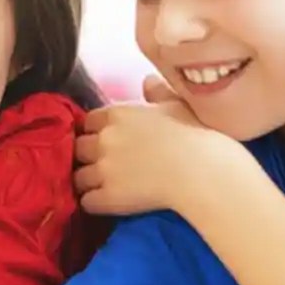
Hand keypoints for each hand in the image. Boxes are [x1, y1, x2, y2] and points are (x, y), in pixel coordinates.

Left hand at [75, 76, 234, 215]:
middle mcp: (104, 139)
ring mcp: (104, 169)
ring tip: (104, 187)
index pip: (88, 121)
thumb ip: (158, 92)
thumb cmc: (198, 136)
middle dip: (88, 156)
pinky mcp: (108, 196)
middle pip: (78, 148)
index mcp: (117, 114)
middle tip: (105, 165)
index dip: (95, 132)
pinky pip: (87, 201)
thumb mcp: (178, 105)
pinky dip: (95, 203)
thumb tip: (148, 81)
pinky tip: (108, 203)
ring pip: (78, 176)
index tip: (107, 141)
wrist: (207, 173)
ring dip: (88, 182)